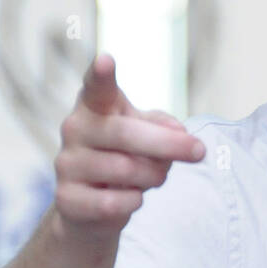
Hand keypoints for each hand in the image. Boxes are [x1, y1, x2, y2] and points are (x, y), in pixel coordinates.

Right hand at [52, 54, 205, 242]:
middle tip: (199, 151)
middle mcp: (75, 129)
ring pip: (126, 170)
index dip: (100, 74)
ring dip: (154, 177)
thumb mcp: (146, 136)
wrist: (91, 208)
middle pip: (126, 133)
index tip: (106, 59)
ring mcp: (67, 163)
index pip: (96, 87)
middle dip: (168, 144)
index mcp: (95, 107)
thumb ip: (163, 128)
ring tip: (153, 178)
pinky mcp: (67, 198)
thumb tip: (179, 133)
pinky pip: (114, 202)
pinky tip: (130, 198)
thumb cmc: (124, 159)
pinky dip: (134, 202)